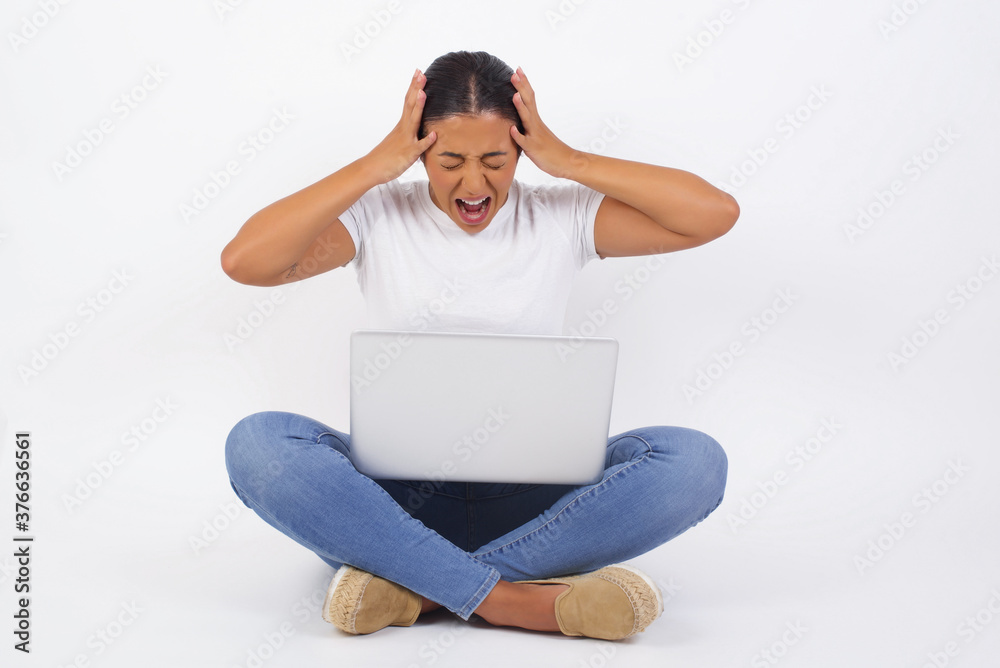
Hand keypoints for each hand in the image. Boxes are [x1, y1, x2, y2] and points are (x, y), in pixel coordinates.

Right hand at [364, 69, 437, 183]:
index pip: (408, 101)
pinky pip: (419, 147)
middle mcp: (403, 129)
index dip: (414, 86)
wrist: (372, 168)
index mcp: (402, 124)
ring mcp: (406, 140)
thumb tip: (419, 124)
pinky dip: (426, 141)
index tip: (418, 72)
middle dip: (416, 89)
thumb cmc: (386, 156)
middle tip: (421, 74)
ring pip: (413, 121)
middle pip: (410, 105)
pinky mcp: (408, 154)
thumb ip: (409, 130)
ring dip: (418, 107)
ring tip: (423, 93)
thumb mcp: (399, 139)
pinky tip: (434, 135)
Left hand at [509, 67, 586, 178]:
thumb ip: (529, 123)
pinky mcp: (533, 149)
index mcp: (536, 120)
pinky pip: (524, 142)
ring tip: (514, 95)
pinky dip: (518, 136)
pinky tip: (512, 129)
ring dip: (520, 107)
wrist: (566, 162)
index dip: (524, 84)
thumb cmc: (551, 149)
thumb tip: (518, 116)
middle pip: (529, 102)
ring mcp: (535, 136)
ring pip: (527, 119)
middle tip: (515, 73)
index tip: (517, 70)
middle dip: (521, 88)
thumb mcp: (538, 133)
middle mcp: (536, 124)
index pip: (530, 97)